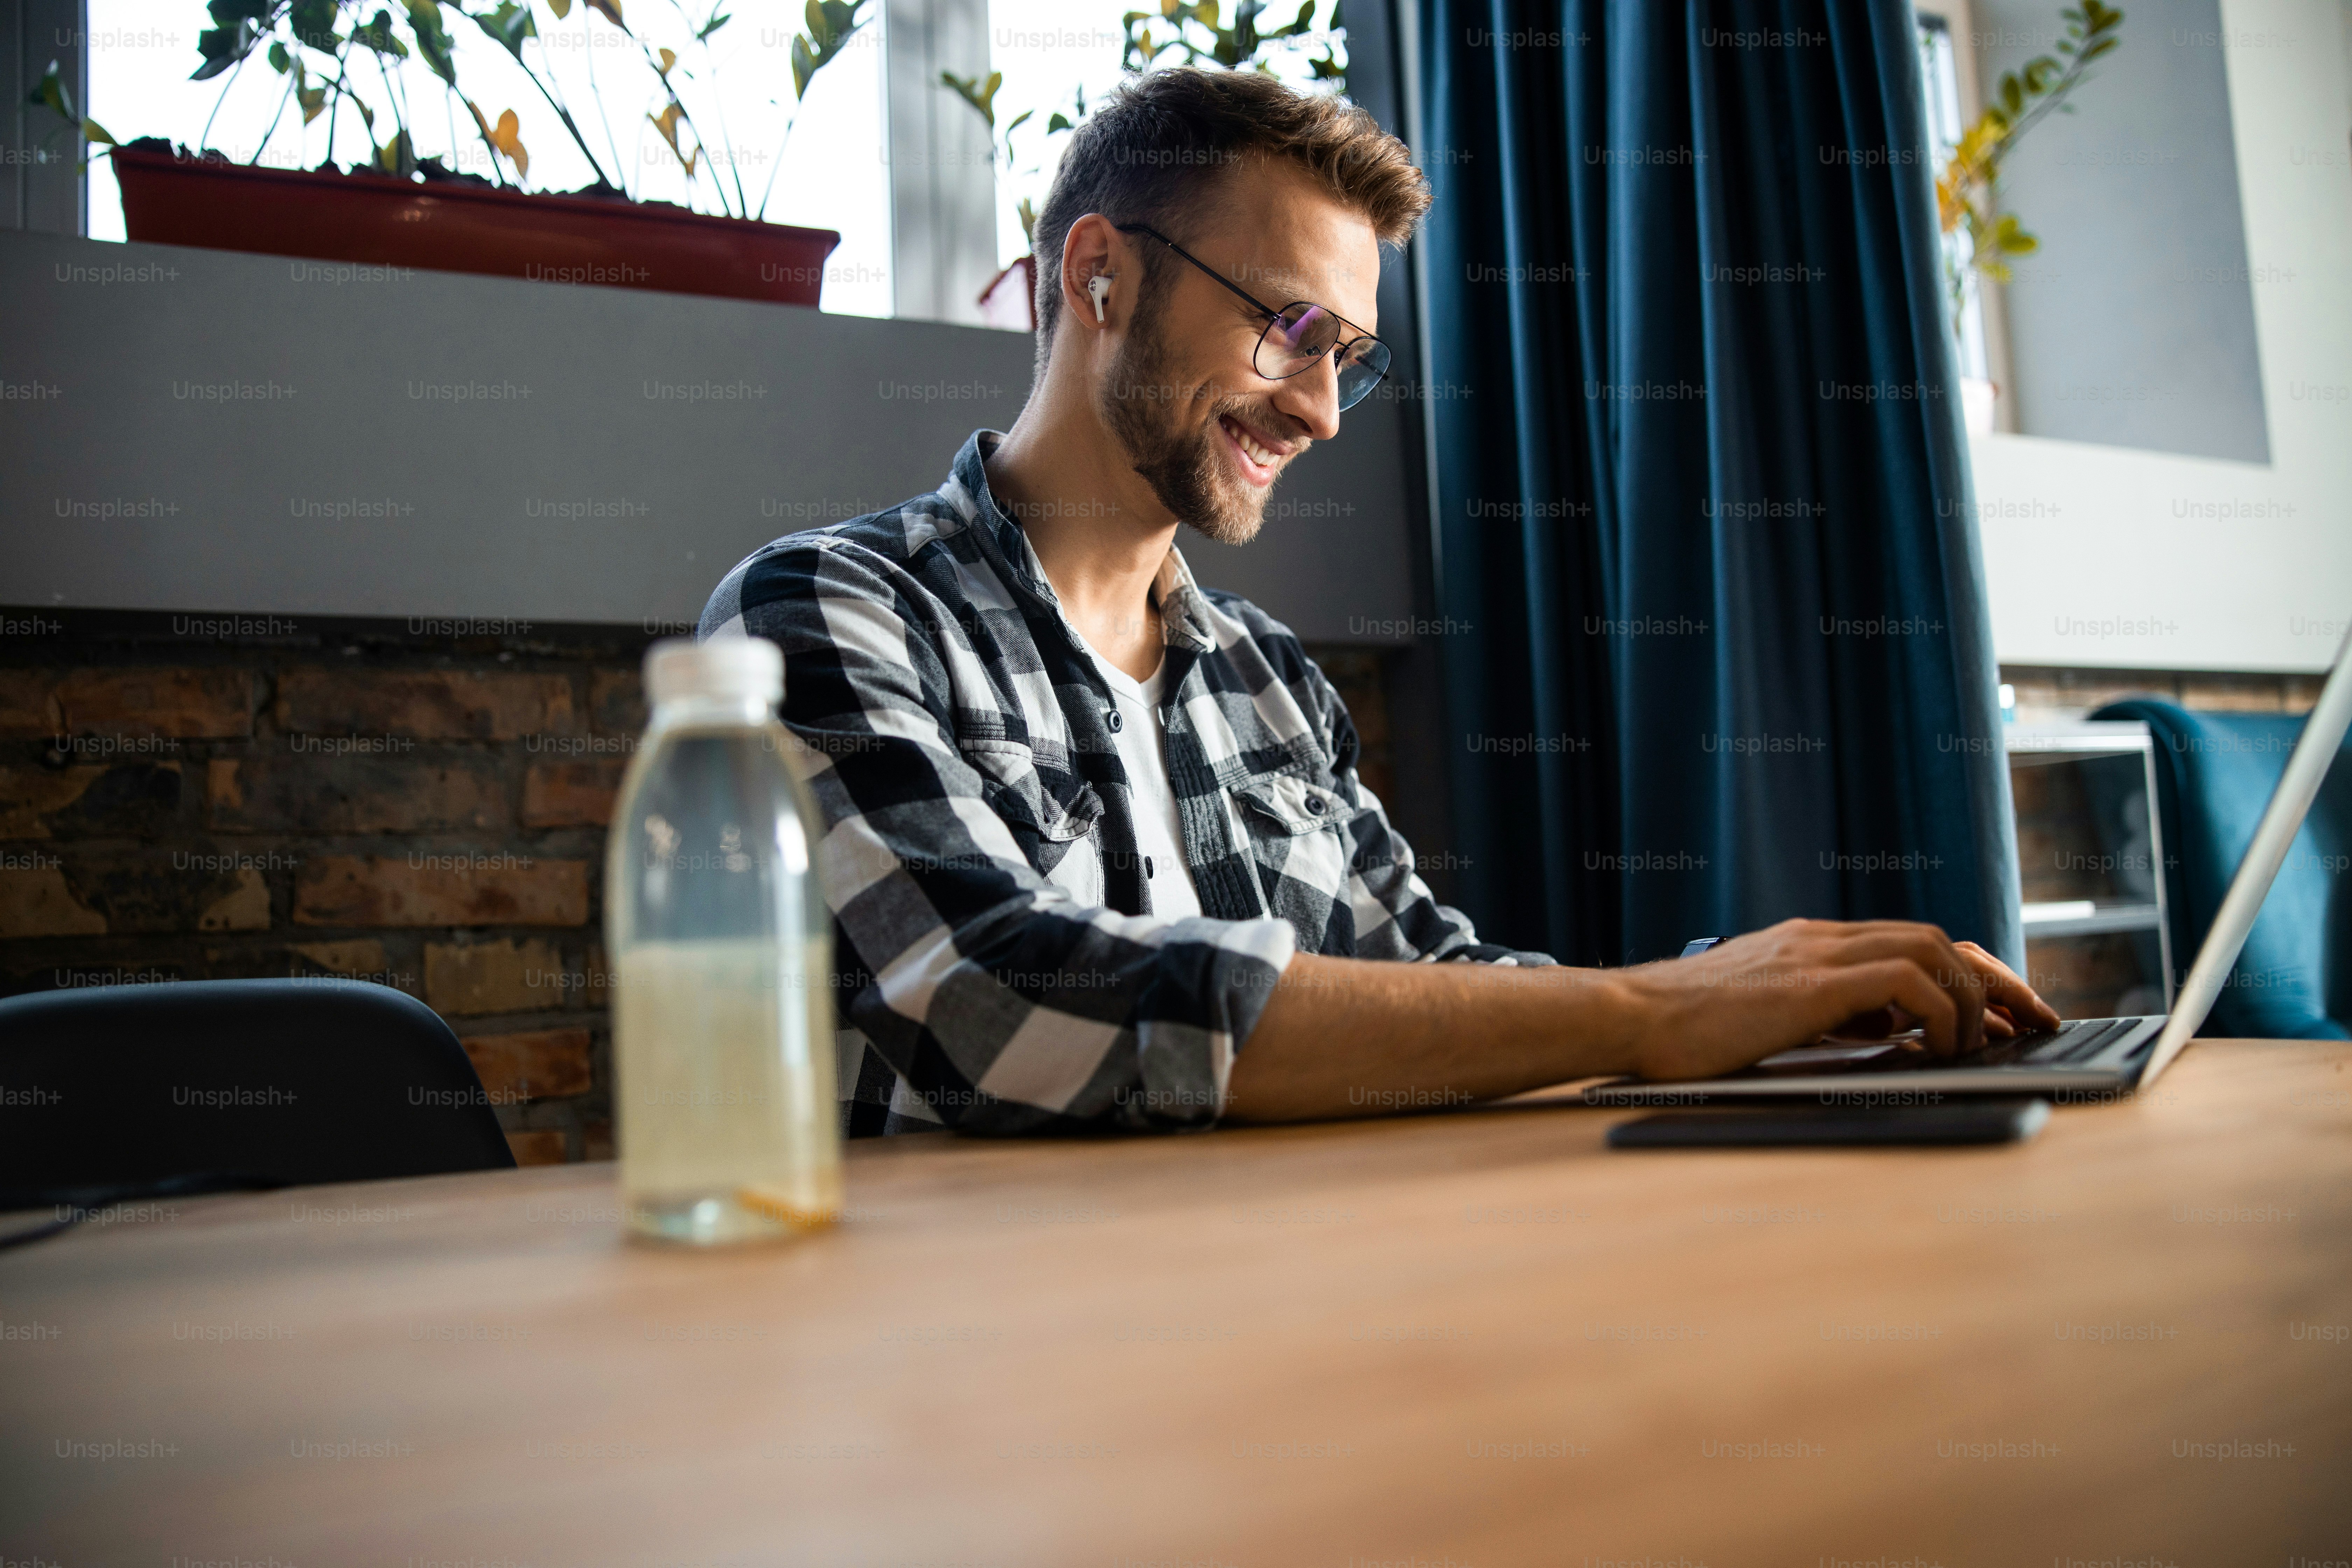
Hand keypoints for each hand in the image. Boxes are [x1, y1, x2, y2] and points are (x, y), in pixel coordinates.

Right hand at [1614, 919, 2061, 1081]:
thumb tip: (1883, 1036)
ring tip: (1984, 1044)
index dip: (1970, 975)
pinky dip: (1938, 1011)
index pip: (1913, 943)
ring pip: (1932, 950)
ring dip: (1973, 999)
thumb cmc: (1682, 1033)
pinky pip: (1905, 978)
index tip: (2005, 1014)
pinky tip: (1939, 1047)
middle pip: (1940, 939)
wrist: (1627, 1017)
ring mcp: (1815, 954)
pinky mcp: (1810, 981)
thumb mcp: (1766, 1019)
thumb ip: (1822, 1016)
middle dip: (1998, 982)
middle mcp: (1821, 939)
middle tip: (2036, 1022)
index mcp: (1810, 946)